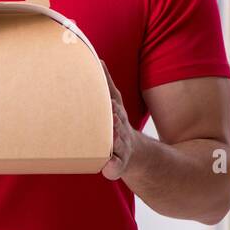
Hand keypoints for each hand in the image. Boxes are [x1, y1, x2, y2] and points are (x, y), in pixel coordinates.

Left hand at [99, 59, 135, 179]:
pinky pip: (116, 167)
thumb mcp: (113, 103)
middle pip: (119, 124)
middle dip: (116, 120)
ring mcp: (120, 148)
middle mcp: (120, 129)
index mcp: (116, 114)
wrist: (132, 152)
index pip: (114, 105)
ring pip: (120, 145)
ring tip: (114, 140)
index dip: (112, 102)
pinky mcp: (118, 163)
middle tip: (113, 115)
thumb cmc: (114, 125)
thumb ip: (105, 84)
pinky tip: (109, 169)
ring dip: (117, 142)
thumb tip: (97, 60)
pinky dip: (113, 168)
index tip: (109, 99)